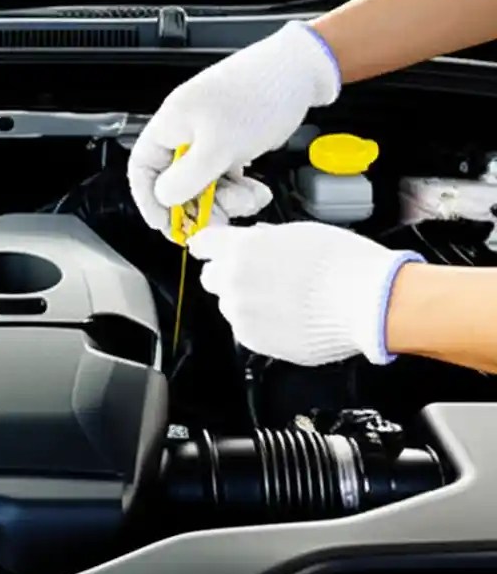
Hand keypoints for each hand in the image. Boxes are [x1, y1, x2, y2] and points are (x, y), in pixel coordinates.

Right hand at [128, 21, 342, 237]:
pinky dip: (240, 190)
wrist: (301, 70)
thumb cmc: (258, 95)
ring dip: (225, 200)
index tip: (164, 224)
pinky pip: (226, 177)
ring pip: (204, 184)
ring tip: (248, 198)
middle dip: (196, 205)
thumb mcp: (219, 145)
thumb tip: (164, 198)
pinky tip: (257, 190)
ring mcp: (210, 138)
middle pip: (175, 182)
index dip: (148, 200)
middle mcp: (185, 132)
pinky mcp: (232, 143)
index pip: (142, 169)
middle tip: (216, 220)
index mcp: (170, 125)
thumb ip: (186, 178)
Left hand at [187, 222, 423, 365]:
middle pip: (211, 277)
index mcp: (243, 248)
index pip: (204, 243)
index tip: (213, 249)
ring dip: (247, 302)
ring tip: (285, 300)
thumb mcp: (301, 233)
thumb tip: (252, 238)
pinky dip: (261, 324)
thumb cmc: (345, 264)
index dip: (211, 246)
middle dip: (228, 275)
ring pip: (230, 305)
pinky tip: (290, 317)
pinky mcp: (253, 340)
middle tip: (260, 276)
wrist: (370, 304)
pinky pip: (246, 328)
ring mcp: (241, 313)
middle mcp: (234, 281)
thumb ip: (265, 238)